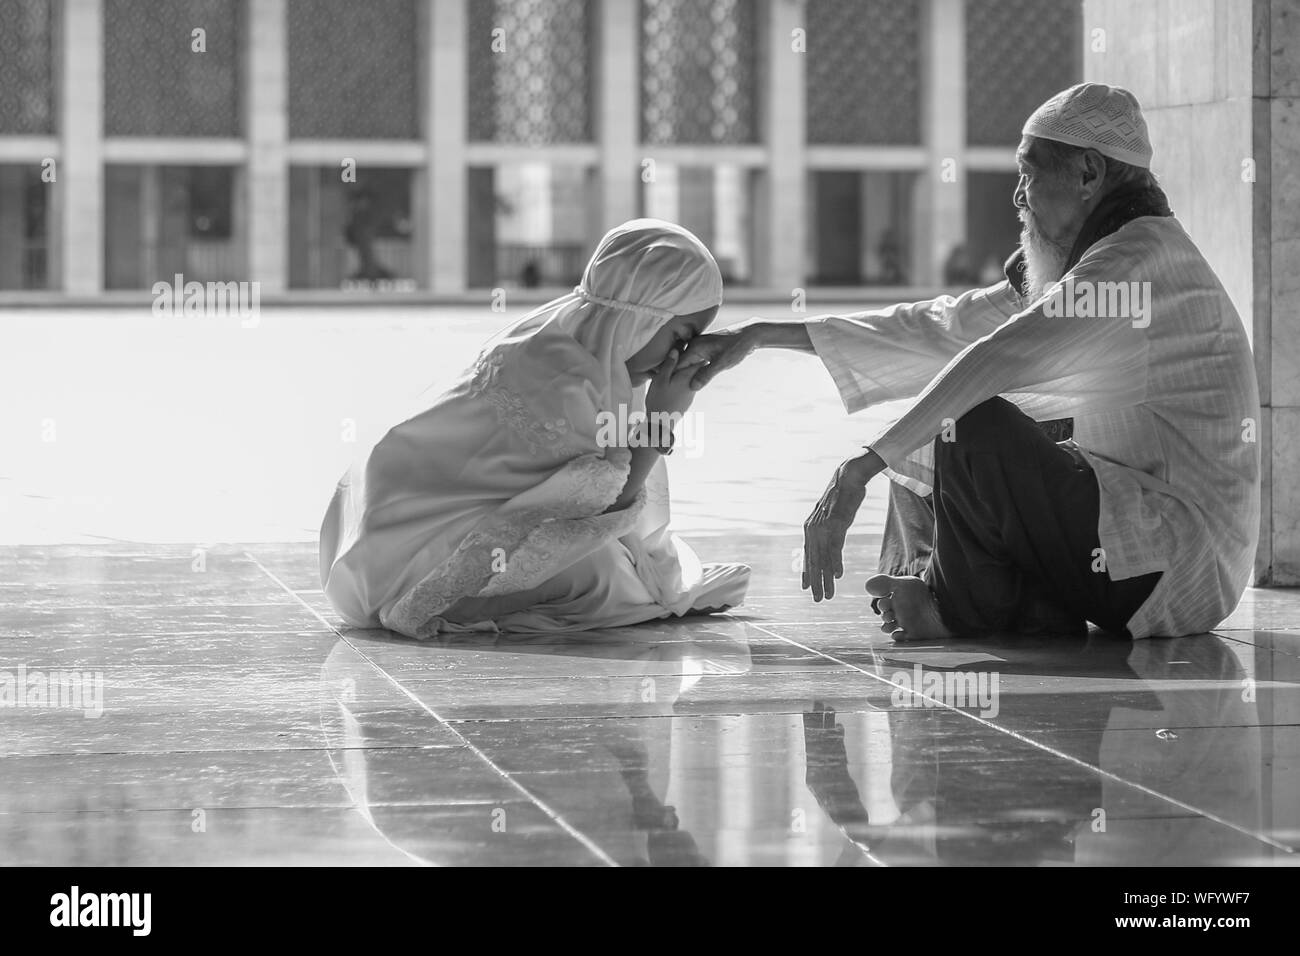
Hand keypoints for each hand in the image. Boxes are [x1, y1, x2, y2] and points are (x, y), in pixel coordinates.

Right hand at [645, 349, 696, 418]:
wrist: (661, 423)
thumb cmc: (659, 400)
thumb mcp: (661, 379)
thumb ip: (669, 365)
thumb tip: (676, 350)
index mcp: (686, 377)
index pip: (698, 362)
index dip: (696, 354)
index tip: (694, 348)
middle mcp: (692, 386)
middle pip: (694, 371)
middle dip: (690, 364)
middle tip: (683, 357)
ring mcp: (690, 396)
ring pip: (689, 380)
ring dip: (683, 375)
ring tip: (672, 372)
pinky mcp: (686, 403)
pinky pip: (685, 389)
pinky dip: (680, 385)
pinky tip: (671, 387)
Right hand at [678, 324, 757, 389]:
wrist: (749, 336)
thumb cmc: (737, 347)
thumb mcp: (722, 363)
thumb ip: (706, 375)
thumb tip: (692, 387)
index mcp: (695, 347)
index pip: (677, 364)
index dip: (674, 377)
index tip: (672, 390)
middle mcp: (694, 345)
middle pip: (681, 364)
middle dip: (679, 377)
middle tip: (676, 392)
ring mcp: (699, 346)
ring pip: (688, 363)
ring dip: (687, 375)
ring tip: (683, 389)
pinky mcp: (705, 349)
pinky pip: (695, 361)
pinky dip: (694, 370)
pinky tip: (695, 381)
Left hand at [802, 452, 883, 600]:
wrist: (848, 477)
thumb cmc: (842, 497)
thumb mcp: (832, 516)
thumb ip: (828, 530)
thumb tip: (829, 540)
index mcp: (810, 529)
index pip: (807, 556)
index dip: (807, 573)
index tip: (807, 588)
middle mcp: (813, 530)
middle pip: (814, 562)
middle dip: (816, 583)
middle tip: (818, 600)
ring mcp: (823, 528)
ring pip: (823, 559)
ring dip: (825, 579)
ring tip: (828, 595)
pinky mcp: (835, 525)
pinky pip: (835, 548)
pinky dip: (835, 562)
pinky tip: (837, 576)